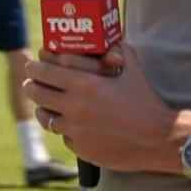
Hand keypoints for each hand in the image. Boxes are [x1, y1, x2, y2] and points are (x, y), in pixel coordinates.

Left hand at [21, 42, 183, 174]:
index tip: (32, 65)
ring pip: (45, 117)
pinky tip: (73, 125)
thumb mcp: (132, 70)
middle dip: (32, 86)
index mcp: (84, 85)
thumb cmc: (146, 102)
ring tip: (45, 105)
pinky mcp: (81, 149)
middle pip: (37, 93)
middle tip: (32, 83)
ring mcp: (75, 131)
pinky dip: (66, 129)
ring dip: (43, 109)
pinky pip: (64, 136)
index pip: (44, 72)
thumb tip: (110, 41)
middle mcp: (74, 108)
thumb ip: (118, 51)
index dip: (34, 67)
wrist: (159, 139)